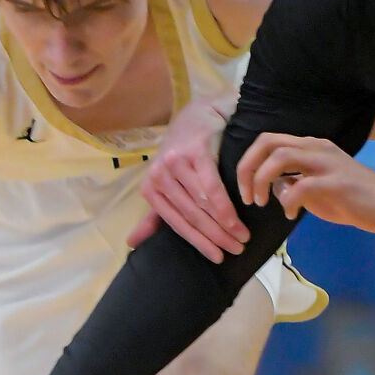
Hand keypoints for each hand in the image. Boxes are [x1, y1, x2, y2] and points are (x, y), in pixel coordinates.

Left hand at [127, 100, 248, 261]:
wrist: (199, 116)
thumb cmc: (183, 154)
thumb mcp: (166, 185)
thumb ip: (153, 216)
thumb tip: (131, 244)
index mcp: (150, 189)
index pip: (176, 223)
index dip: (199, 243)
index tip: (219, 258)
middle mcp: (159, 176)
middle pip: (192, 215)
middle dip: (216, 238)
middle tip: (237, 250)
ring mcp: (176, 163)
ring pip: (203, 205)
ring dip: (225, 226)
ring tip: (242, 238)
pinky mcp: (195, 152)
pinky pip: (212, 187)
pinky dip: (226, 207)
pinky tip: (237, 220)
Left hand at [237, 134, 374, 232]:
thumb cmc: (353, 198)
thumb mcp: (316, 188)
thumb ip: (293, 182)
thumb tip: (274, 185)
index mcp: (310, 147)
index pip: (268, 140)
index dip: (248, 162)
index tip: (245, 188)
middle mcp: (316, 148)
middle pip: (268, 142)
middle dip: (248, 168)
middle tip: (246, 195)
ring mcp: (326, 163)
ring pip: (281, 157)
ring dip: (262, 180)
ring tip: (262, 202)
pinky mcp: (336, 182)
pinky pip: (301, 186)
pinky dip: (288, 201)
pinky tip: (291, 214)